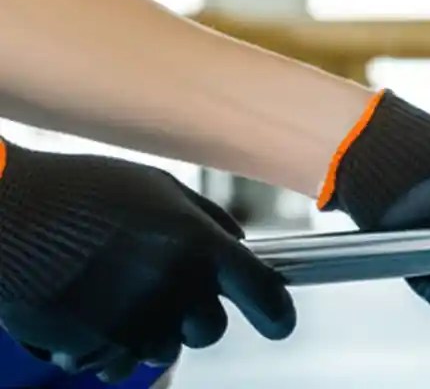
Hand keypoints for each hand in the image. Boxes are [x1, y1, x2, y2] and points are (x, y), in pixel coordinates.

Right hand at [0, 140, 294, 381]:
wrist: (9, 213)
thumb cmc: (80, 192)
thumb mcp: (157, 187)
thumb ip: (206, 218)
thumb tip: (240, 245)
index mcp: (198, 243)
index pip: (262, 291)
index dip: (277, 312)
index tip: (279, 321)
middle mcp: (174, 288)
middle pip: (210, 330)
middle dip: (194, 315)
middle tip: (162, 289)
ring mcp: (133, 324)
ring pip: (164, 350)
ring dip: (148, 331)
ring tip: (112, 293)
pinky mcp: (92, 349)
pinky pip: (118, 364)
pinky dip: (108, 348)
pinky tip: (86, 312)